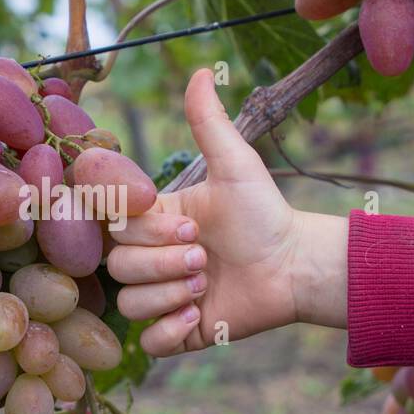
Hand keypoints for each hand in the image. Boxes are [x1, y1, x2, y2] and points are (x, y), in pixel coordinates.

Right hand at [106, 69, 347, 356]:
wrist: (295, 267)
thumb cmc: (265, 214)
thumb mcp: (236, 166)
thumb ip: (210, 123)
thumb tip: (202, 71)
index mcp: (154, 221)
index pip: (118, 226)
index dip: (151, 229)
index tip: (191, 225)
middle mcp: (151, 258)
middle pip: (120, 267)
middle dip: (168, 263)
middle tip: (208, 257)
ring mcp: (161, 297)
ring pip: (130, 304)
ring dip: (171, 295)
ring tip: (207, 287)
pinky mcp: (176, 333)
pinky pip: (146, 342)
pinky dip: (170, 331)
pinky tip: (200, 316)